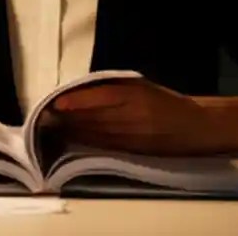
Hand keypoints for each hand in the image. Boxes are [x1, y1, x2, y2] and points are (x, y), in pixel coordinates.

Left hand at [51, 80, 217, 155]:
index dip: (79, 102)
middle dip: (68, 118)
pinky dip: (84, 141)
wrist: (193, 127)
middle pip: (94, 118)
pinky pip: (102, 146)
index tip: (57, 103)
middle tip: (44, 114)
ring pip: (95, 134)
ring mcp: (131, 137)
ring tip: (51, 126)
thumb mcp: (142, 86)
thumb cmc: (165, 101)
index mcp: (137, 96)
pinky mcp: (130, 151)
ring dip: (71, 131)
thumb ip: (115, 87)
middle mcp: (133, 117)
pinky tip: (70, 138)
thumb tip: (81, 89)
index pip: (104, 98)